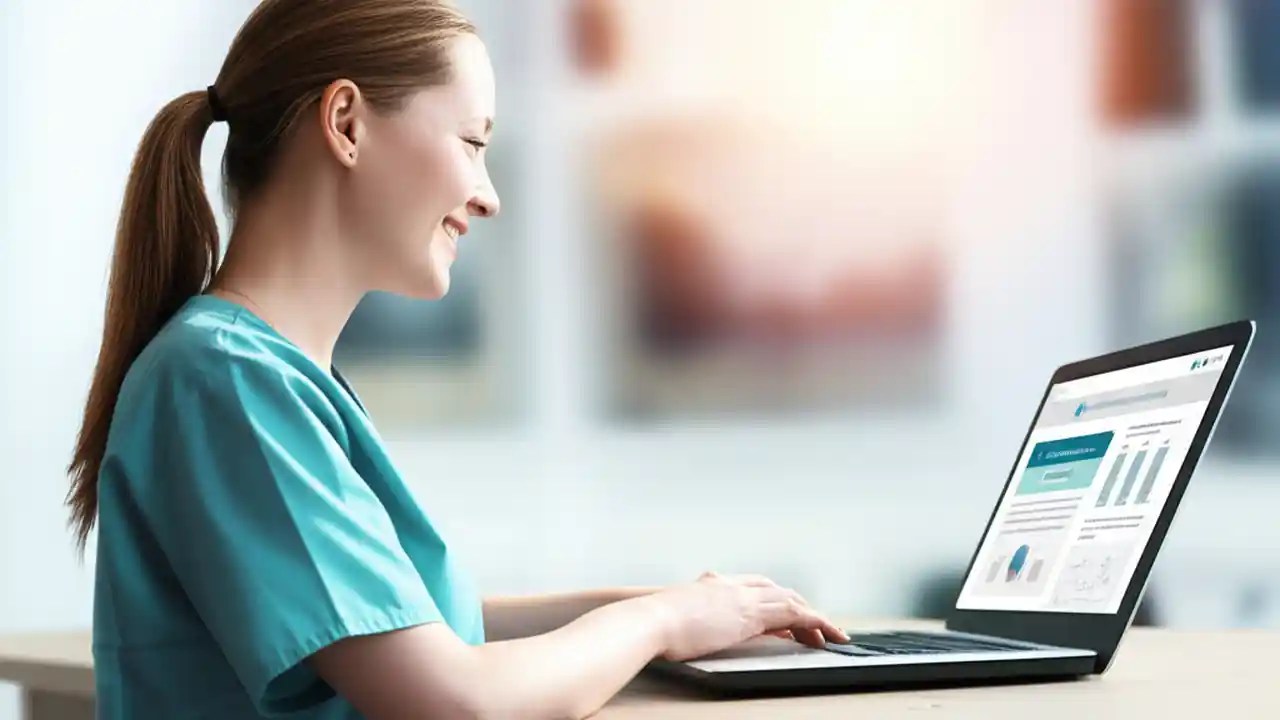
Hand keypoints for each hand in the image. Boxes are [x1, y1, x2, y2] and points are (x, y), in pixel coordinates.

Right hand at [649, 571, 849, 661]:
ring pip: (790, 600)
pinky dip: (815, 622)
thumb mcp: (675, 619)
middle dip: (797, 606)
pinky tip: (825, 633)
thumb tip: (692, 632)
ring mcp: (741, 596)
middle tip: (814, 625)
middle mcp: (729, 585)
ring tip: (830, 635)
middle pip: (776, 590)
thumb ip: (690, 619)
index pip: (753, 586)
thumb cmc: (651, 626)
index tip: (784, 616)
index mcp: (711, 584)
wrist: (648, 621)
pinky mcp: (751, 613)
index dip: (773, 599)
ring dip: (813, 617)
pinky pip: (795, 614)